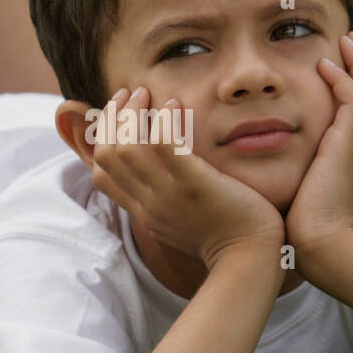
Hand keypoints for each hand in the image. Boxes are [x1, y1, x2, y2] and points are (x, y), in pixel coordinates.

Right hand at [89, 86, 284, 269]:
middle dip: (112, 117)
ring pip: (126, 146)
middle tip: (131, 93)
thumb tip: (157, 176)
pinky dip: (164, 119)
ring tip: (147, 93)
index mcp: (144, 212)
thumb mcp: (180, 222)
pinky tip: (175, 105)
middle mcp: (149, 203)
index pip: (100, 175)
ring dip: (132, 112)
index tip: (120, 113)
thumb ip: (164, 200)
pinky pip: (164, 144)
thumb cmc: (226, 237)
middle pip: (106, 155)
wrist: (251, 259)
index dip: (102, 139)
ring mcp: (169, 195)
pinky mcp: (194, 185)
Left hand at [285, 30, 352, 259]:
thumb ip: (293, 186)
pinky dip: (342, 79)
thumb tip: (274, 183)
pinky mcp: (348, 147)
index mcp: (351, 164)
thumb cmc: (302, 235)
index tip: (346, 69)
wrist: (320, 249)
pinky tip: (323, 64)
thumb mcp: (300, 202)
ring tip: (345, 40)